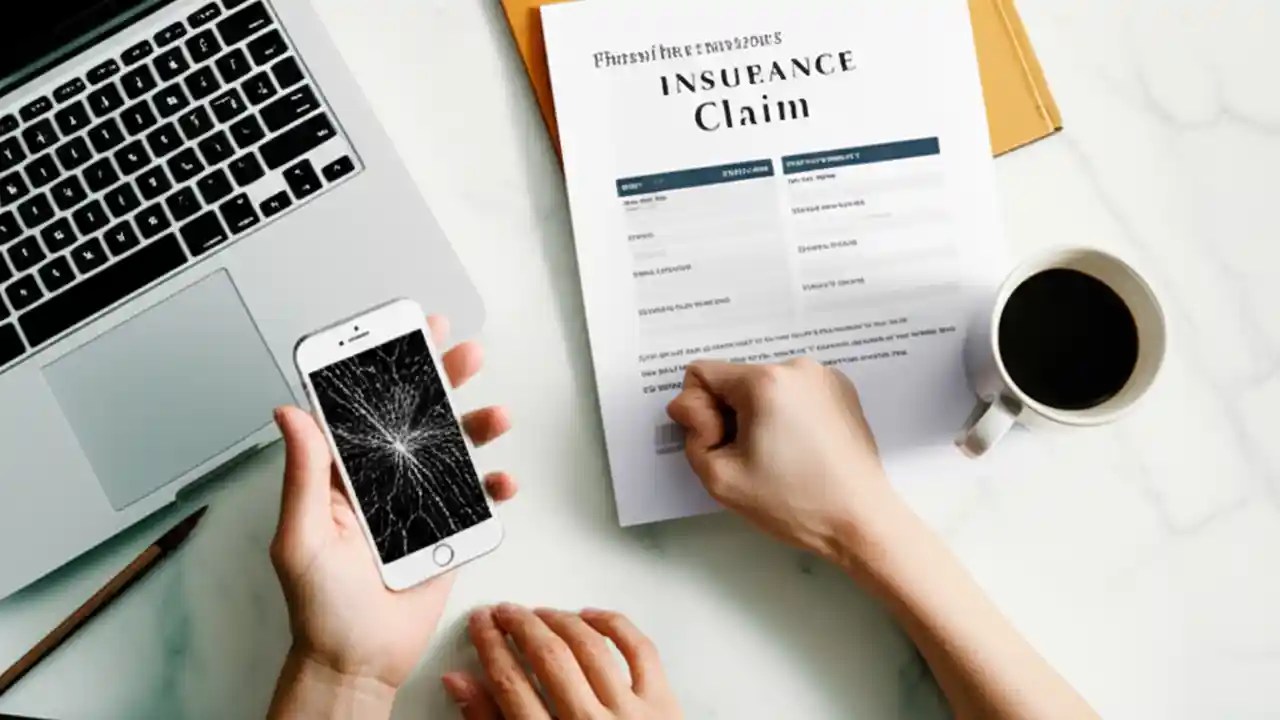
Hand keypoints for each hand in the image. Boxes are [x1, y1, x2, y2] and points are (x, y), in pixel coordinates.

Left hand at [270, 316, 514, 692]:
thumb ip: (304, 475)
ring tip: (496, 416)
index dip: (383, 368)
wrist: (358, 664)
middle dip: (442, 380)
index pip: (363, 410)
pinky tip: (502, 480)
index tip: (404, 334)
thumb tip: (290, 413)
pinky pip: (476, 500)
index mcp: (341, 477)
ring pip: (453, 451)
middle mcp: (380, 483)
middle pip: (416, 418)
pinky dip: (494, 486)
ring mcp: (416, 506)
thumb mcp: (302, 538)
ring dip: (477, 426)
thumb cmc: (320, 609)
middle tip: (463, 354)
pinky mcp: (446, 534)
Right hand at [441, 605, 681, 718]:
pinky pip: (639, 649)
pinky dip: (613, 624)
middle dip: (521, 625)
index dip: (490, 646)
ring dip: (560, 620)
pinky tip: (590, 616)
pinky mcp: (664, 706)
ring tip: (540, 613)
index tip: (481, 625)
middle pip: (549, 657)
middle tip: (504, 611)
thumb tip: (459, 682)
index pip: (511, 683)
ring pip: (590, 647)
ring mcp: (631, 714)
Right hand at [665, 358, 900, 559]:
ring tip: (779, 457)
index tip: (723, 444)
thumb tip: (691, 406)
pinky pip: (792, 393)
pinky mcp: (841, 390)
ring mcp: (824, 376)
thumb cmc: (793, 502)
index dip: (699, 412)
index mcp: (765, 381)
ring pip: (762, 388)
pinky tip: (800, 450)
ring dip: (757, 416)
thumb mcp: (720, 478)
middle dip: (729, 415)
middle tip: (751, 458)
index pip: (701, 374)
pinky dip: (785, 415)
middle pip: (734, 381)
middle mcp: (797, 367)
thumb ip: (692, 434)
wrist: (860, 520)